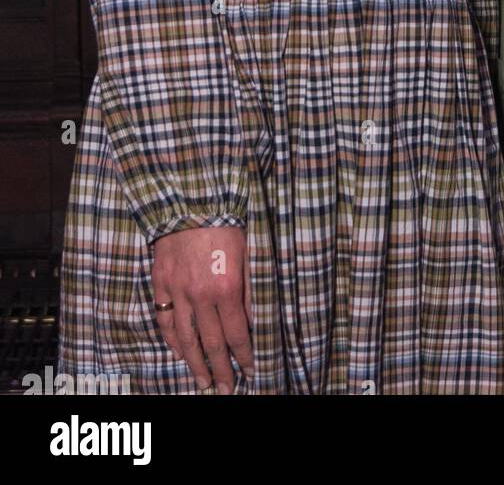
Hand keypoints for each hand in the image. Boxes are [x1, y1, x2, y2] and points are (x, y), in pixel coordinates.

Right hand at [151, 224, 253, 392]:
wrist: (190, 201)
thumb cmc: (226, 223)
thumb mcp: (249, 252)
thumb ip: (251, 289)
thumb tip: (255, 319)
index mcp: (226, 288)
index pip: (237, 333)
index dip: (244, 355)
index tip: (251, 370)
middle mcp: (200, 295)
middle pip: (211, 342)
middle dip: (221, 369)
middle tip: (226, 389)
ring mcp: (178, 292)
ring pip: (185, 338)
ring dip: (195, 363)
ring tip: (202, 381)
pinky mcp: (161, 284)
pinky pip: (165, 320)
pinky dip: (172, 340)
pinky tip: (180, 352)